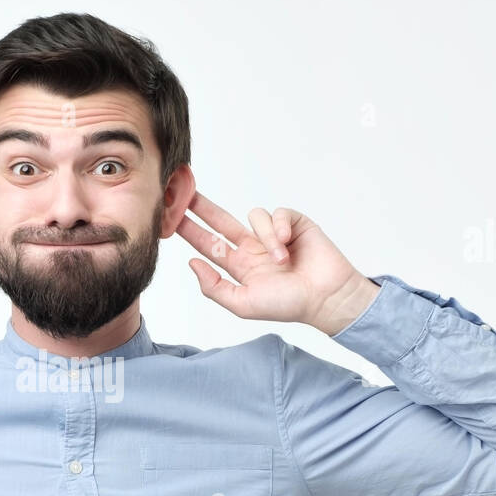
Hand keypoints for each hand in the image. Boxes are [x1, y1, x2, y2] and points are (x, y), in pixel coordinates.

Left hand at [177, 192, 378, 334]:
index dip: (190, 230)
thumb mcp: (242, 303)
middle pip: (221, 220)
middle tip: (183, 190)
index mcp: (239, 267)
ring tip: (281, 261)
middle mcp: (253, 248)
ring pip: (253, 217)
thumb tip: (192, 263)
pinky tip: (290, 244)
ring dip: (266, 238)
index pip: (208, 244)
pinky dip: (280, 228)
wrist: (326, 297)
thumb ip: (214, 287)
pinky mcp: (293, 223)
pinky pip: (276, 213)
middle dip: (203, 206)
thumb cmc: (288, 305)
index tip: (170, 218)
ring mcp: (272, 234)